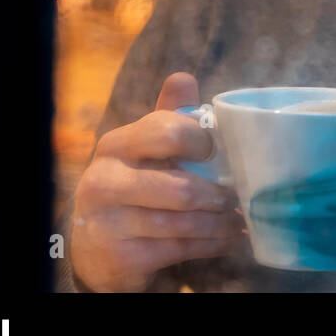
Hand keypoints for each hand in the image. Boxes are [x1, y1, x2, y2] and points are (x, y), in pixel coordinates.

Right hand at [70, 72, 245, 291]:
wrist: (96, 246)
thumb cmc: (132, 183)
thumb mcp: (144, 148)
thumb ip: (167, 117)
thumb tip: (183, 78)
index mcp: (116, 145)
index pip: (167, 132)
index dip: (202, 141)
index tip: (220, 151)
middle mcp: (104, 182)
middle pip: (180, 188)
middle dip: (218, 194)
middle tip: (237, 195)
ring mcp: (109, 223)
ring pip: (183, 223)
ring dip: (220, 224)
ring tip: (239, 220)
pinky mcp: (121, 256)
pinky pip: (180, 249)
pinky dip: (212, 245)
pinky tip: (228, 240)